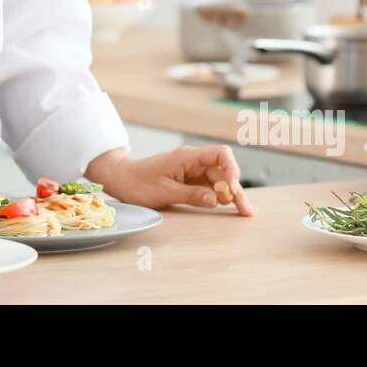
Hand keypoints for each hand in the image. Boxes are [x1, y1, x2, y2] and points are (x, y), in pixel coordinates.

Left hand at [85, 145, 255, 215]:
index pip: (220, 154)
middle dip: (236, 189)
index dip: (232, 169)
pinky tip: (230, 207)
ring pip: (218, 181)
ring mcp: (191, 172)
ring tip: (244, 211)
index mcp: (188, 157)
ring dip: (231, 195)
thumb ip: (192, 195)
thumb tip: (216, 200)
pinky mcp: (188, 182)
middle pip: (223, 172)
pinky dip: (219, 197)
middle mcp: (193, 162)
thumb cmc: (138, 183)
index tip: (233, 188)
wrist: (120, 180)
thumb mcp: (164, 192)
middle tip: (246, 210)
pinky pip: (209, 188)